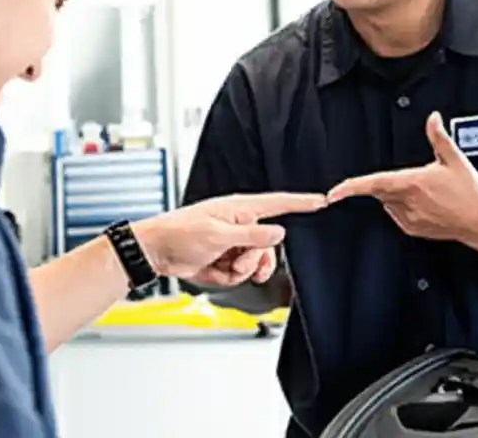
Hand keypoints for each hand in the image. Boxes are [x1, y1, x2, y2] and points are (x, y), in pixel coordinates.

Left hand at [133, 193, 324, 286]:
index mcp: (239, 210)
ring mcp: (233, 242)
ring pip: (257, 261)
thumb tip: (279, 233)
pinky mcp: (226, 259)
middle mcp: (239, 224)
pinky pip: (242, 272)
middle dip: (257, 259)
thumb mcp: (218, 235)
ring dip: (245, 270)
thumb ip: (251, 236)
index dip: (300, 203)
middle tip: (240, 263)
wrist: (156, 252)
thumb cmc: (180, 234)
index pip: (277, 204)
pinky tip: (216, 270)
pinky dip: (231, 275)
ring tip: (228, 268)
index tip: (321, 201)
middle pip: (269, 243)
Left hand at [328, 112, 477, 241]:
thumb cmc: (468, 192)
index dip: (350, 188)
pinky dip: (403, 207)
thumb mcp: (454, 160)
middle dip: (386, 183)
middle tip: (412, 179)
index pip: (372, 184)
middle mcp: (406, 202)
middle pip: (380, 191)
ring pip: (388, 203)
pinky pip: (398, 215)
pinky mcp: (413, 229)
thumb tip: (433, 117)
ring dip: (396, 194)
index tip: (333, 193)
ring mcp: (408, 218)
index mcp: (411, 183)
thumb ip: (439, 138)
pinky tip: (425, 203)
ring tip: (426, 191)